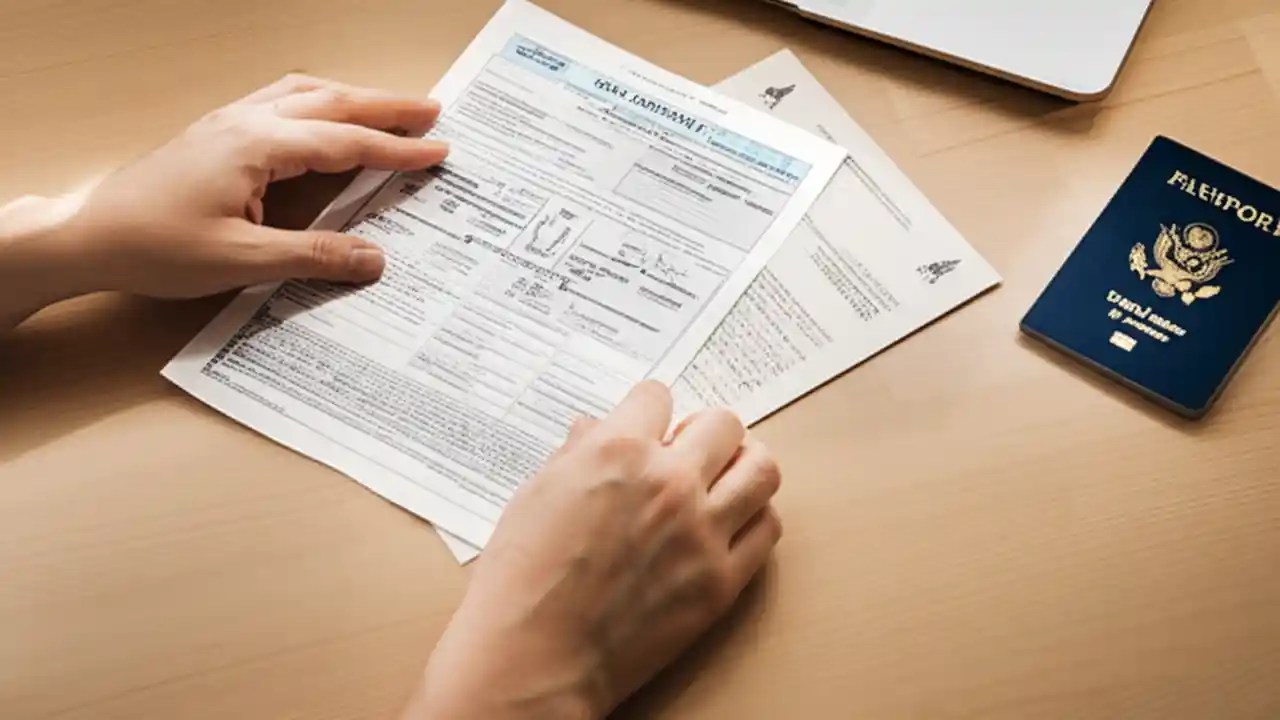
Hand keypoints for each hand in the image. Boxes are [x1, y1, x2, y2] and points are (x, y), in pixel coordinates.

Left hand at [4, 74, 446, 312]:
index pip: (344, 141)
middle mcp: (245, 122)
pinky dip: (319, 102)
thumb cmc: (156, 247)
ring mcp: (227, 123)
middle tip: (432, 111)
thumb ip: (313, 257)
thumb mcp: (241, 261)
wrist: (88, 236)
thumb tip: (374, 260)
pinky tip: (325, 116)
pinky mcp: (216, 134)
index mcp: (257, 146)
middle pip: (330, 100)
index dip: (396, 148)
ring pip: (304, 93)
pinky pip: (280, 101)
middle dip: (385, 105)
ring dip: (352, 96)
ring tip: (389, 108)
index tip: (438, 152)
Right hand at [405, 382, 782, 718]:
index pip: (657, 396)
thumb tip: (591, 429)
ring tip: (724, 478)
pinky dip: (754, 517)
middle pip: (722, 423)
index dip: (649, 409)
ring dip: (744, 465)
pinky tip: (730, 523)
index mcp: (616, 451)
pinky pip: (766, 528)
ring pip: (761, 468)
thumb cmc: (522, 580)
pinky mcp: (722, 581)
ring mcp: (702, 532)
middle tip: (690, 451)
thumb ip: (574, 454)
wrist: (532, 657)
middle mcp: (668, 482)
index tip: (649, 424)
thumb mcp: (536, 495)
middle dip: (702, 431)